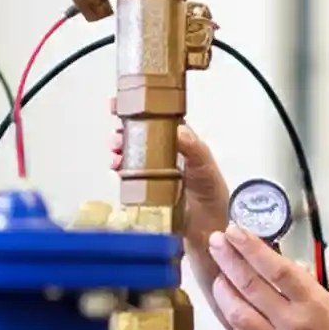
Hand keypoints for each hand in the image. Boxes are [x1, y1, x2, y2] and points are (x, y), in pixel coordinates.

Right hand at [111, 121, 230, 247]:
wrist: (208, 225)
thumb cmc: (212, 191)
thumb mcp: (205, 164)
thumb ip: (193, 147)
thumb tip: (179, 129)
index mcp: (180, 141)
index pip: (157, 119)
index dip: (140, 110)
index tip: (121, 104)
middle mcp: (165, 153)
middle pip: (139, 134)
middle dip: (124, 130)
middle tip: (117, 132)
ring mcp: (154, 170)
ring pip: (132, 153)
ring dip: (120, 148)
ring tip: (116, 149)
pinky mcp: (146, 188)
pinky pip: (129, 174)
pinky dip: (120, 169)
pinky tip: (117, 168)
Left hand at [207, 225, 328, 329]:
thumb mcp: (324, 297)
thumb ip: (295, 281)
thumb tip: (264, 258)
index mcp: (312, 301)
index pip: (276, 269)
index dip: (251, 248)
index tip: (233, 230)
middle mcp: (291, 322)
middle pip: (251, 286)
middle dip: (229, 260)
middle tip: (215, 241)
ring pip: (238, 312)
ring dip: (223, 289)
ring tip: (217, 272)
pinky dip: (227, 314)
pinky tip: (223, 300)